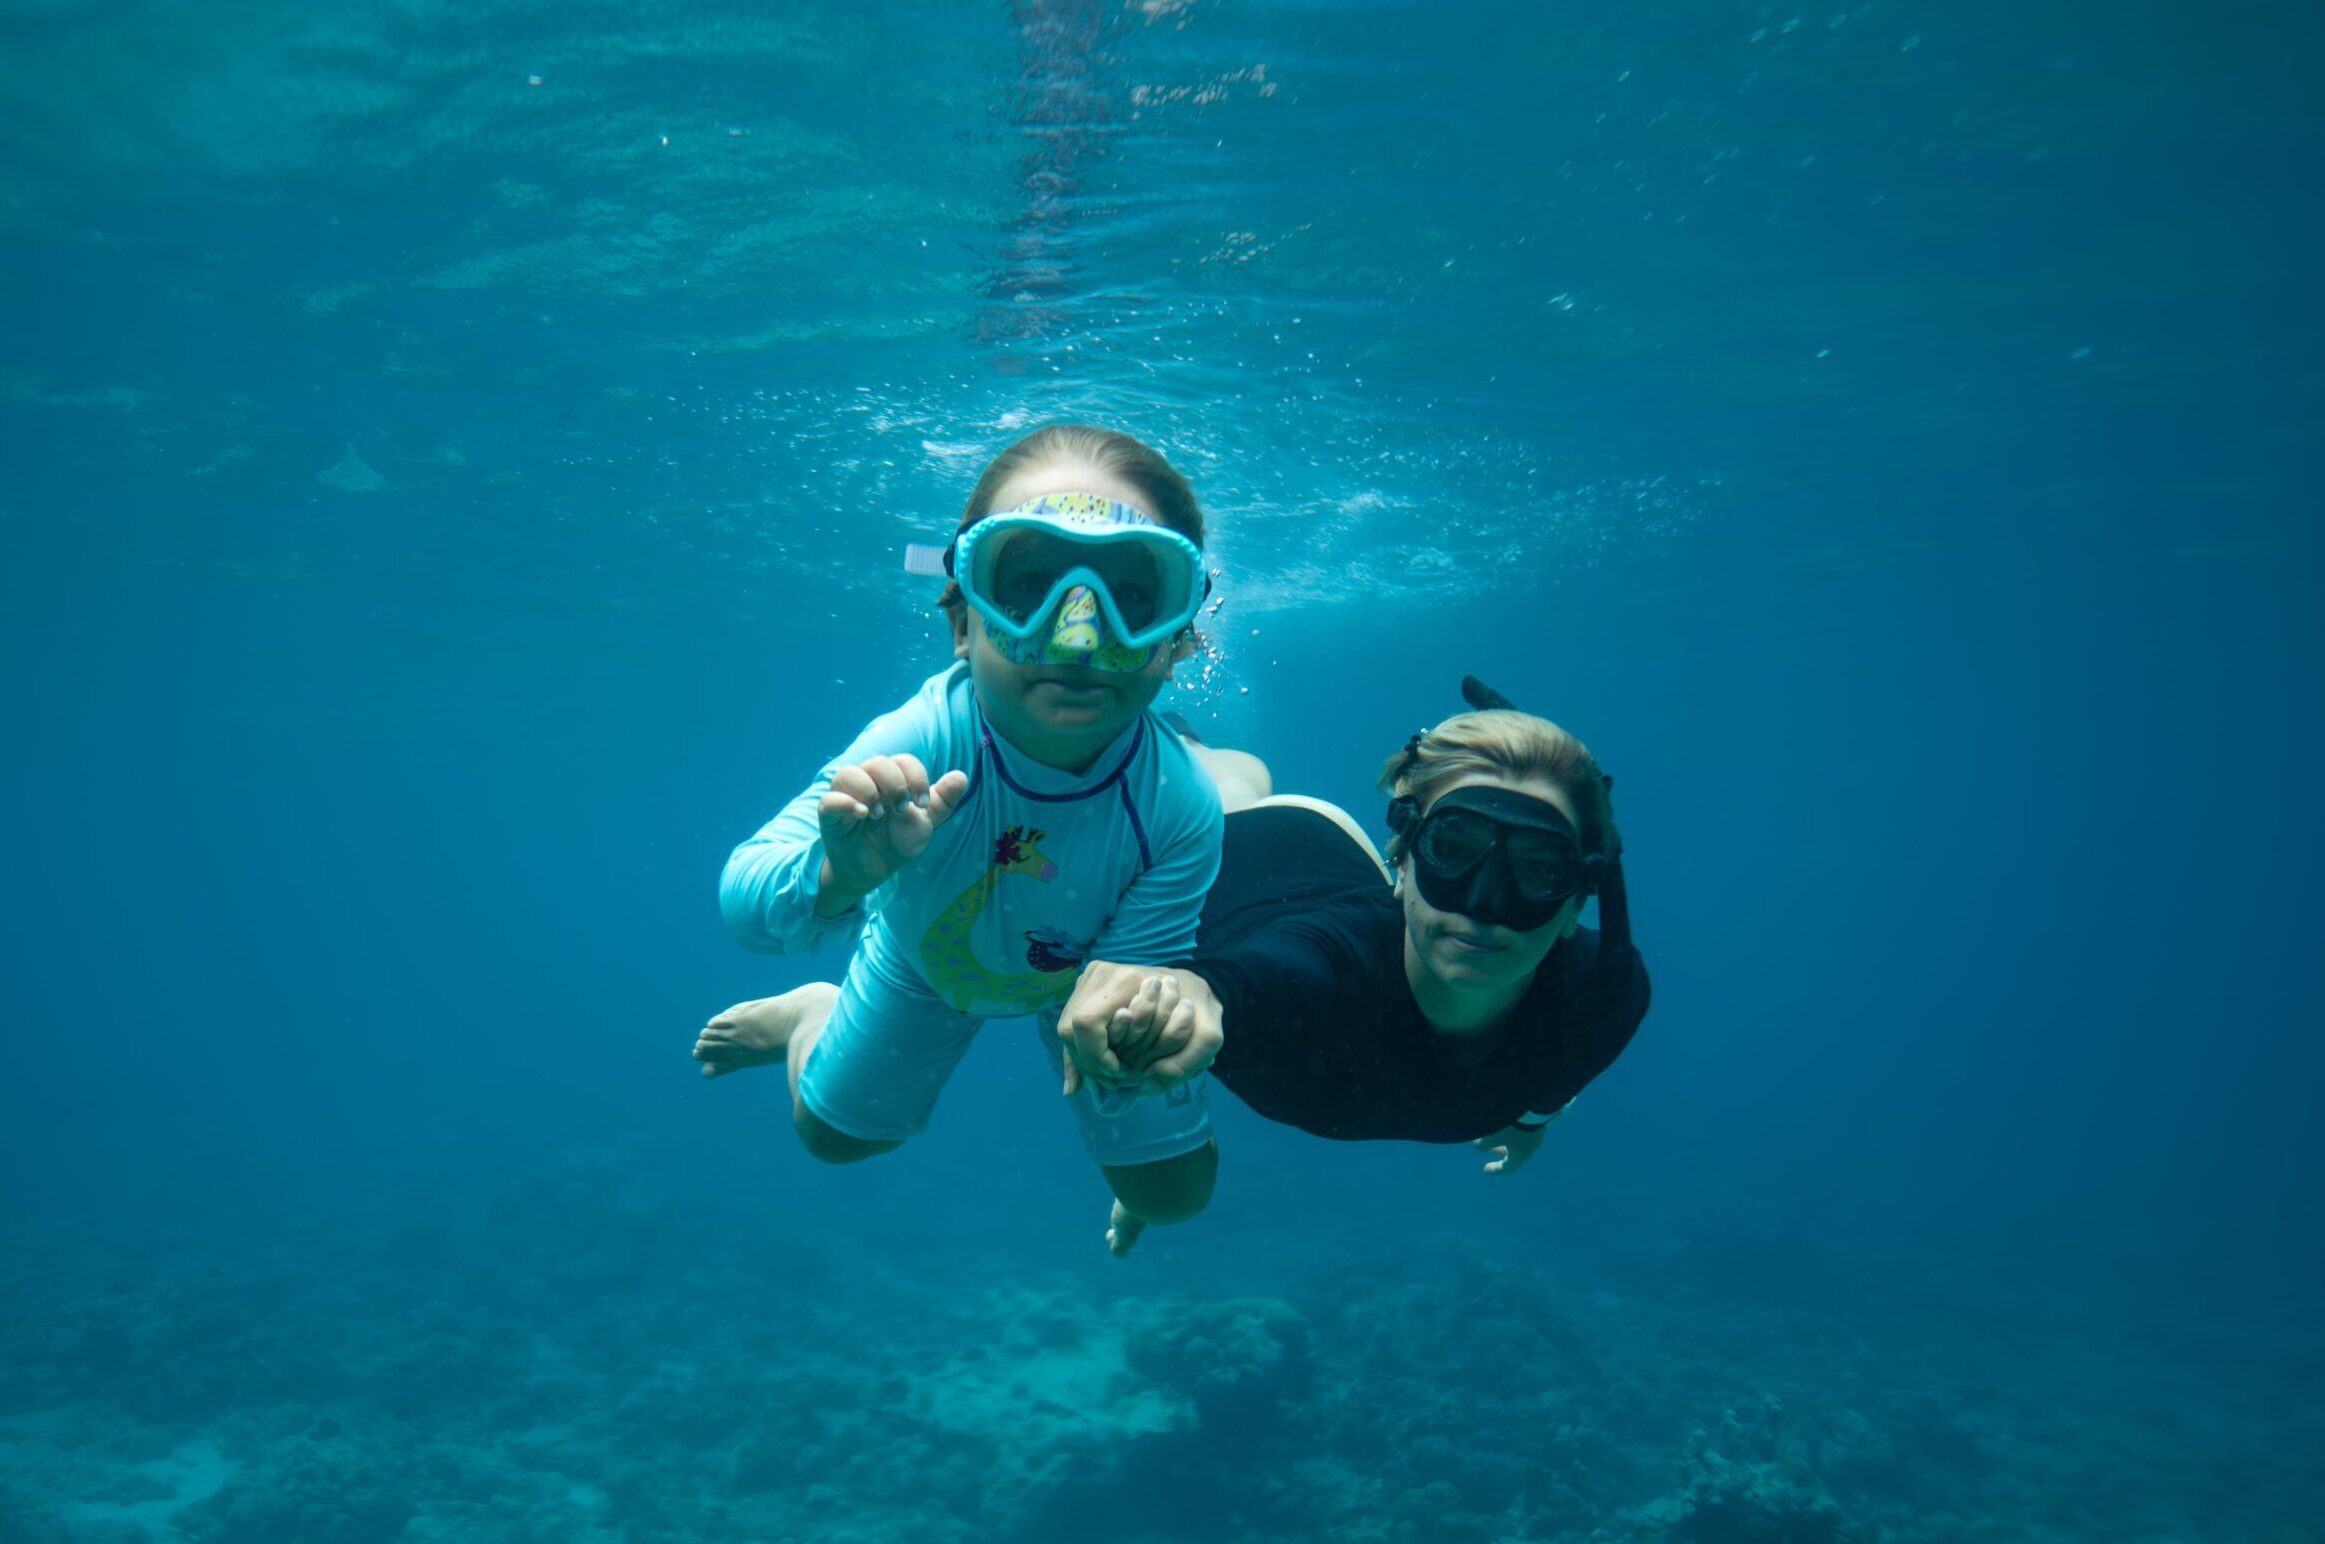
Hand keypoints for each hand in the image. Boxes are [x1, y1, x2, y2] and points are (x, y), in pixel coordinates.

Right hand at [816, 754, 967, 914]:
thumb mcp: (925, 823)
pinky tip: (861, 814)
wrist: (876, 870)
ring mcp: (846, 796)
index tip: (923, 803)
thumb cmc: (898, 841)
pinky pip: (830, 800)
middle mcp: (868, 782)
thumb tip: (962, 776)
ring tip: (878, 814)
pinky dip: (845, 803)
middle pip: (877, 762)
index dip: (916, 777)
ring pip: (849, 773)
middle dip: (895, 784)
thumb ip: (943, 801)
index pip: (903, 761)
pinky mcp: (830, 815)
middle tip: (901, 810)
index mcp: (892, 780)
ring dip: (869, 790)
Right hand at [1056, 963, 1221, 1096]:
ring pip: (1068, 1029)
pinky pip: (1071, 1025)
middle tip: (1114, 1078)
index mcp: (1126, 979)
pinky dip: (1080, 1051)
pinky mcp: (1086, 988)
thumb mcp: (1208, 1038)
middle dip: (1090, 1061)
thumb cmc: (1200, 1011)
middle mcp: (1101, 974)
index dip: (1095, 1055)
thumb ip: (1183, 1065)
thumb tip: (1145, 1089)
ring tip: (1110, 1072)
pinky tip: (1086, 1076)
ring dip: (1085, 1057)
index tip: (1119, 1070)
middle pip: (1071, 1029)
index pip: (1086, 1023)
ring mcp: (1089, 979)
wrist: (1193, 986)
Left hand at [1475, 1122, 1546, 1175]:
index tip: (1485, 1169)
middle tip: (1489, 1148)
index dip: (1496, 1169)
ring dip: (1506, 1137)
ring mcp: (1536, 1131)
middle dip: (1499, 1150)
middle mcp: (1531, 1145)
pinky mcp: (1537, 1118)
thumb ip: (1483, 1144)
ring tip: (1494, 1130)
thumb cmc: (1511, 1127)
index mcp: (1521, 1155)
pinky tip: (1506, 1119)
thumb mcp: (1492, 1137)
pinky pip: (1522, 1126)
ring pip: (1518, 1138)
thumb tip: (1478, 1145)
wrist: (1533, 1103)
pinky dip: (1512, 1127)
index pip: (1508, 1167)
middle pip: (1514, 1152)